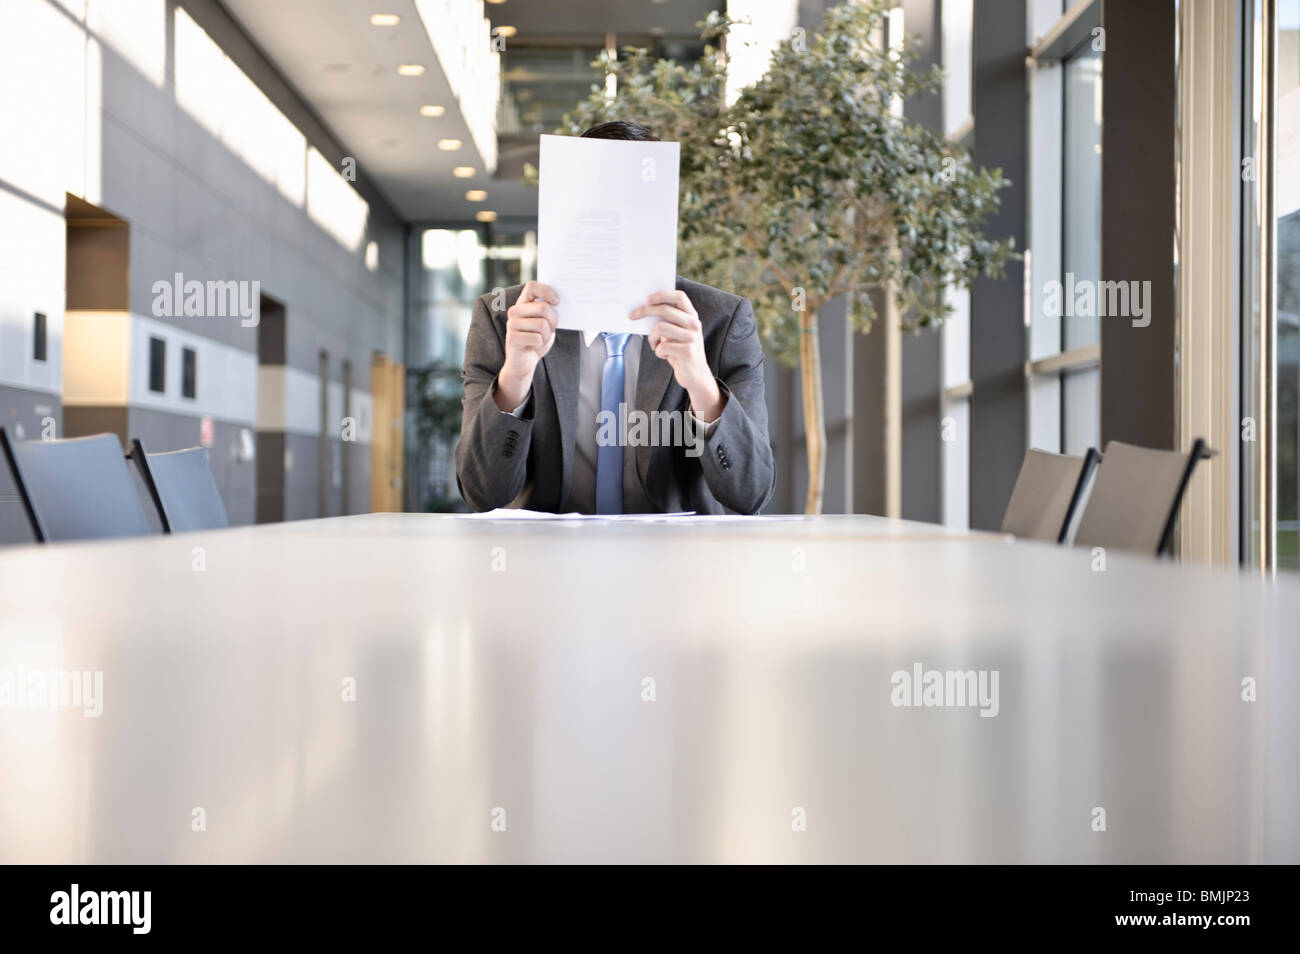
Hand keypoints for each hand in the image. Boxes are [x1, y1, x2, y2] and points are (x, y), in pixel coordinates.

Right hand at [496, 281, 558, 410]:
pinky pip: (537, 337)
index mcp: (522, 303)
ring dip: (547, 335)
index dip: (547, 291)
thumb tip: (558, 302)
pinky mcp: (512, 338)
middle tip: (551, 329)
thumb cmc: (536, 340)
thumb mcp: (545, 323)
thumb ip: (547, 311)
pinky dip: (541, 344)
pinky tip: (535, 346)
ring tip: (541, 339)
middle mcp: (514, 311)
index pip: (532, 286)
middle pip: (543, 307)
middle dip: (553, 321)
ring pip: (542, 324)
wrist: (523, 362)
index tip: (557, 302)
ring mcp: (512, 324)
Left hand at [632, 290, 724, 421]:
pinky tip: (664, 355)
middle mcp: (694, 324)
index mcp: (692, 316)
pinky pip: (662, 346)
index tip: (647, 299)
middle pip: (665, 309)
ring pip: (660, 327)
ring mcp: (692, 337)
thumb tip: (645, 309)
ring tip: (656, 345)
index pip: (679, 296)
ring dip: (652, 338)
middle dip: (644, 311)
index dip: (662, 295)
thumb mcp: (676, 333)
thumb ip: (667, 320)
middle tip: (632, 316)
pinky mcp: (688, 351)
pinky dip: (658, 352)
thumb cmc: (681, 351)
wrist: (696, 375)